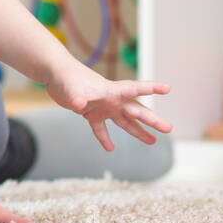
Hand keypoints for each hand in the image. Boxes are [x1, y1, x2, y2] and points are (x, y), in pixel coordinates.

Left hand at [44, 60, 171, 150]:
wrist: (54, 74)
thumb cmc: (66, 77)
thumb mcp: (71, 88)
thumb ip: (76, 97)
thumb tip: (79, 105)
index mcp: (111, 90)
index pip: (134, 89)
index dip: (150, 88)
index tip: (167, 88)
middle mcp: (111, 99)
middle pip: (135, 110)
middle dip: (152, 119)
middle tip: (168, 128)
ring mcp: (102, 106)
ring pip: (124, 121)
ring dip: (137, 131)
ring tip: (152, 141)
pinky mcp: (91, 113)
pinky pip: (100, 128)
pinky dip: (104, 137)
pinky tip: (110, 148)